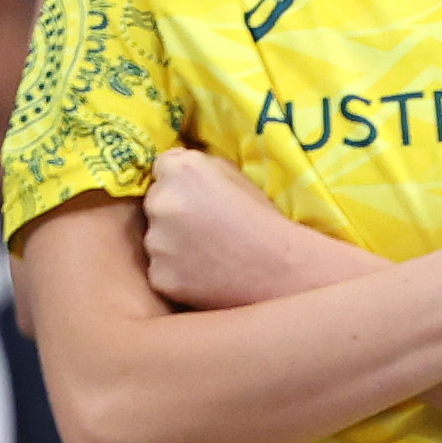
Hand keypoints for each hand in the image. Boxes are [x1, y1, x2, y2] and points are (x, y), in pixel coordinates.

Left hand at [140, 147, 339, 308]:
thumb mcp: (242, 178)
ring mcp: (156, 243)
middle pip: (156, 202)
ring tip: (211, 254)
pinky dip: (179, 273)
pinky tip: (207, 275)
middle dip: (174, 212)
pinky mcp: (159, 277)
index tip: (200, 195)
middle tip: (208, 228)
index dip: (182, 181)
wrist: (285, 272)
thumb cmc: (269, 221)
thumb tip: (179, 165)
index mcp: (184, 172)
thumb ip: (205, 167)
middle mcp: (161, 202)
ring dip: (174, 244)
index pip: (163, 166)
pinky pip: (161, 270)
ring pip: (156, 239)